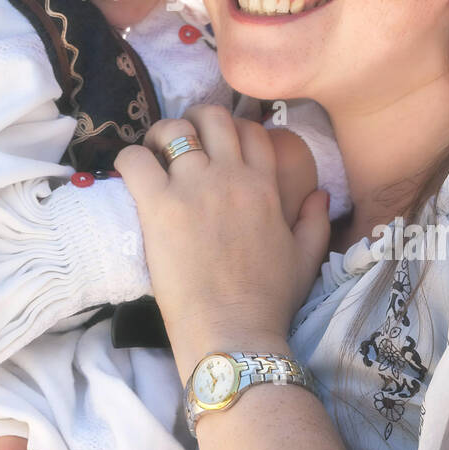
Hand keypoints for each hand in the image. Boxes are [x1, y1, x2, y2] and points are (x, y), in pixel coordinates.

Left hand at [115, 105, 329, 373]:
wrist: (233, 333)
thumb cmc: (269, 301)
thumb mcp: (305, 258)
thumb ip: (315, 221)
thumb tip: (320, 194)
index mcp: (263, 185)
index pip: (249, 130)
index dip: (231, 130)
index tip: (216, 147)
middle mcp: (229, 176)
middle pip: (210, 116)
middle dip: (193, 122)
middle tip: (179, 145)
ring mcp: (192, 188)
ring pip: (172, 129)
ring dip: (159, 136)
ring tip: (152, 157)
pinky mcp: (158, 206)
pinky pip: (135, 160)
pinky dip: (128, 159)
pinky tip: (130, 175)